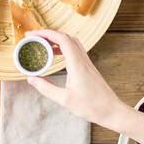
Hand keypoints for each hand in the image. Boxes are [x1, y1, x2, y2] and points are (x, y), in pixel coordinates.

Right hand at [25, 30, 143, 143]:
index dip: (45, 33)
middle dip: (48, 35)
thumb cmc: (92, 106)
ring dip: (56, 41)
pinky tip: (56, 57)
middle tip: (34, 39)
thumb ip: (46, 88)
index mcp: (77, 64)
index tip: (31, 34)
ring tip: (42, 47)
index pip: (61, 39)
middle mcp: (83, 60)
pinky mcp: (88, 68)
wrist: (112, 111)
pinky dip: (63, 49)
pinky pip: (74, 51)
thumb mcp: (64, 99)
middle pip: (65, 37)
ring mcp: (87, 63)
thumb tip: (31, 79)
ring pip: (71, 43)